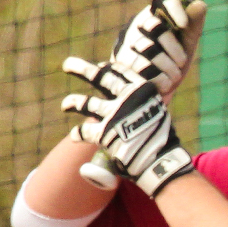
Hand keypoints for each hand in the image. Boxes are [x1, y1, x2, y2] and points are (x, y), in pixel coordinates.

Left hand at [61, 59, 194, 196]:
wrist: (162, 162)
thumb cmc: (160, 138)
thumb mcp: (155, 110)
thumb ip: (140, 101)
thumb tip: (129, 94)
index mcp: (142, 89)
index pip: (119, 71)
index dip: (106, 69)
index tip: (98, 67)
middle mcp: (128, 97)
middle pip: (99, 77)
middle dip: (80, 69)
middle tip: (67, 64)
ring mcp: (115, 114)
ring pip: (86, 103)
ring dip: (72, 102)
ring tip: (66, 105)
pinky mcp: (105, 134)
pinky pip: (84, 131)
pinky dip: (78, 133)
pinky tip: (74, 135)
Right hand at [93, 0, 207, 100]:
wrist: (154, 95)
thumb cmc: (171, 63)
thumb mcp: (186, 44)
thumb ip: (194, 25)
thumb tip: (199, 4)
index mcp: (152, 16)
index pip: (161, 0)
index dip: (173, 8)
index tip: (184, 24)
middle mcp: (135, 27)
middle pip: (155, 26)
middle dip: (174, 47)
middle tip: (182, 62)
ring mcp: (124, 44)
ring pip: (149, 49)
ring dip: (169, 67)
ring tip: (174, 76)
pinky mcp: (119, 65)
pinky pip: (143, 69)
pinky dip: (160, 79)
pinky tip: (164, 84)